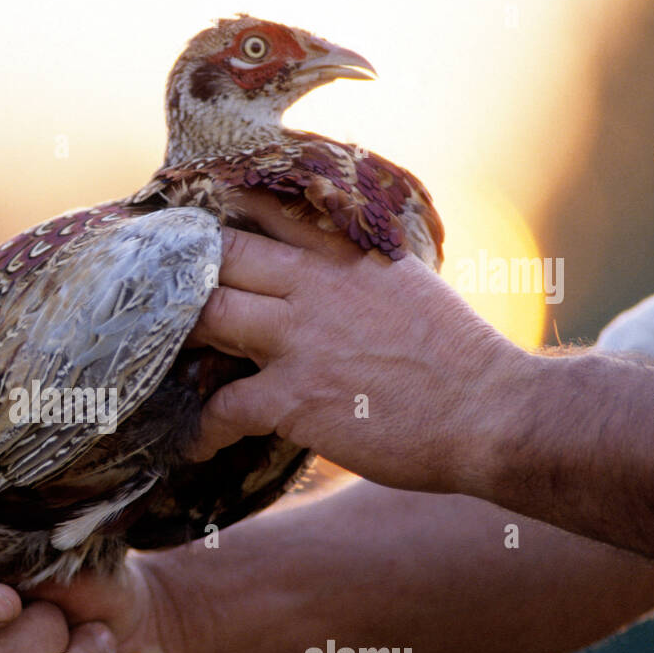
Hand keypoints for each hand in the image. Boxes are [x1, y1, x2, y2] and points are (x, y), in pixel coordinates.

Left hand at [186, 191, 526, 493]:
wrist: (493, 414)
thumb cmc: (460, 363)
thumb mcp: (411, 289)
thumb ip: (362, 277)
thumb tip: (331, 282)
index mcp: (350, 254)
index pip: (273, 209)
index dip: (225, 210)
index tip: (192, 216)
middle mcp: (319, 284)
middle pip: (224, 255)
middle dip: (186, 272)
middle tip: (159, 293)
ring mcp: (303, 337)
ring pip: (210, 315)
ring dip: (180, 337)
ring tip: (160, 356)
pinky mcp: (296, 395)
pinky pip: (224, 407)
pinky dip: (202, 428)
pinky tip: (194, 443)